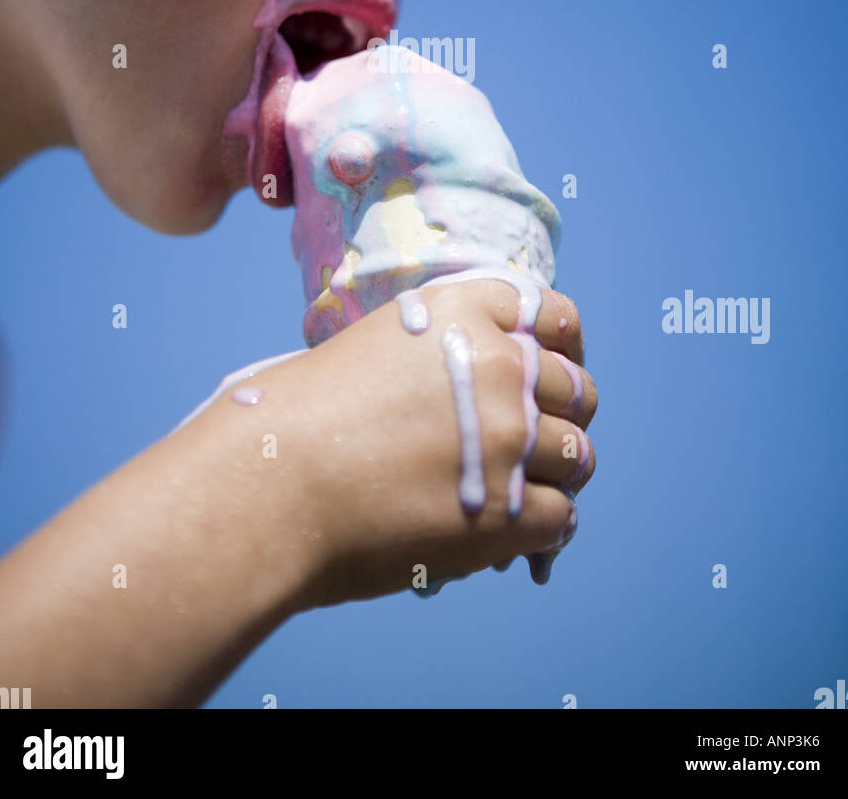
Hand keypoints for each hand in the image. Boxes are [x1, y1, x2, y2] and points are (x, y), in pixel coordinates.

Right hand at [264, 276, 595, 608]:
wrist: (269, 488)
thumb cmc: (298, 419)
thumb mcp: (376, 345)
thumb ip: (439, 353)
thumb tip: (477, 390)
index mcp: (463, 312)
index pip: (556, 315)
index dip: (564, 347)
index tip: (553, 371)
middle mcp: (498, 365)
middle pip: (576, 389)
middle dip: (562, 416)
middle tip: (535, 444)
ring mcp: (508, 438)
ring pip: (577, 456)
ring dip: (557, 474)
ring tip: (525, 491)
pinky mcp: (507, 511)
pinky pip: (560, 517)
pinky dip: (546, 528)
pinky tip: (518, 536)